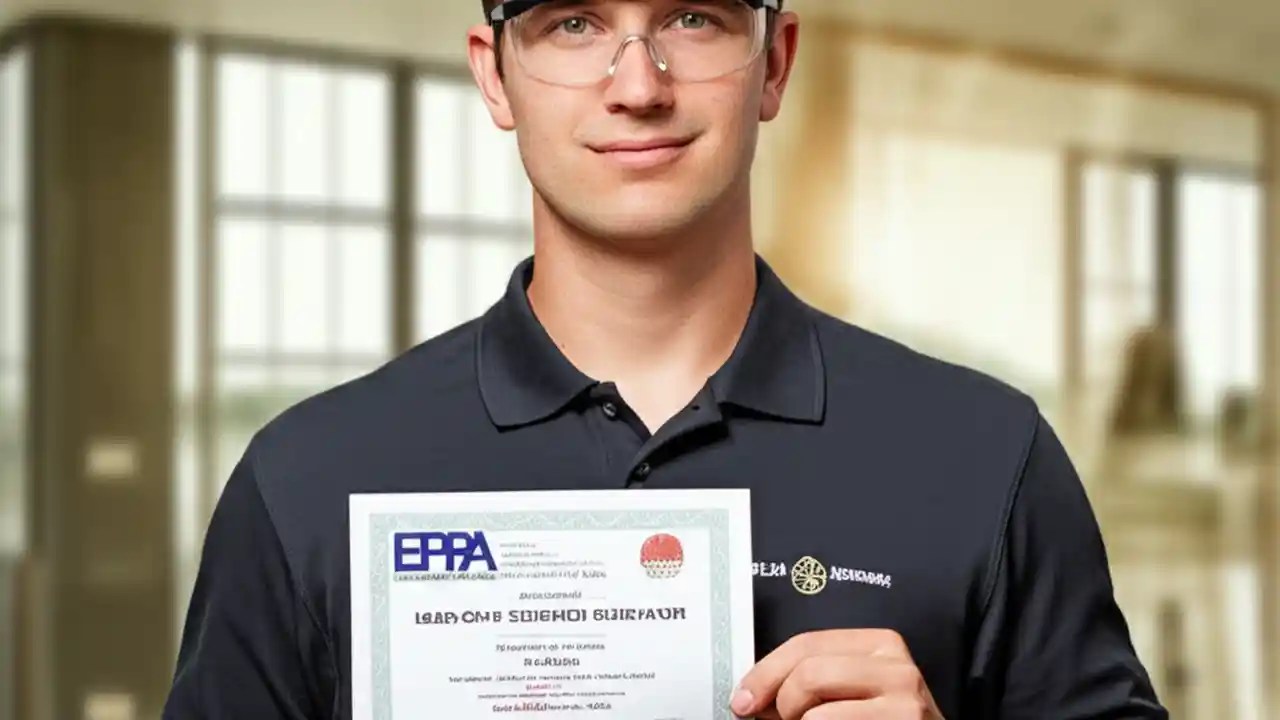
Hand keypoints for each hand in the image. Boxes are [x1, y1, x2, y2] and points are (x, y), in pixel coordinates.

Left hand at [730, 629, 944, 719]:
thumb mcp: (850, 691)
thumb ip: (810, 680)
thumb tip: (752, 693)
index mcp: (880, 644)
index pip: (806, 644)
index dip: (765, 672)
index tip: (741, 699)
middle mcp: (897, 667)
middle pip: (809, 672)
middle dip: (781, 702)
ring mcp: (905, 701)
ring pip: (817, 711)